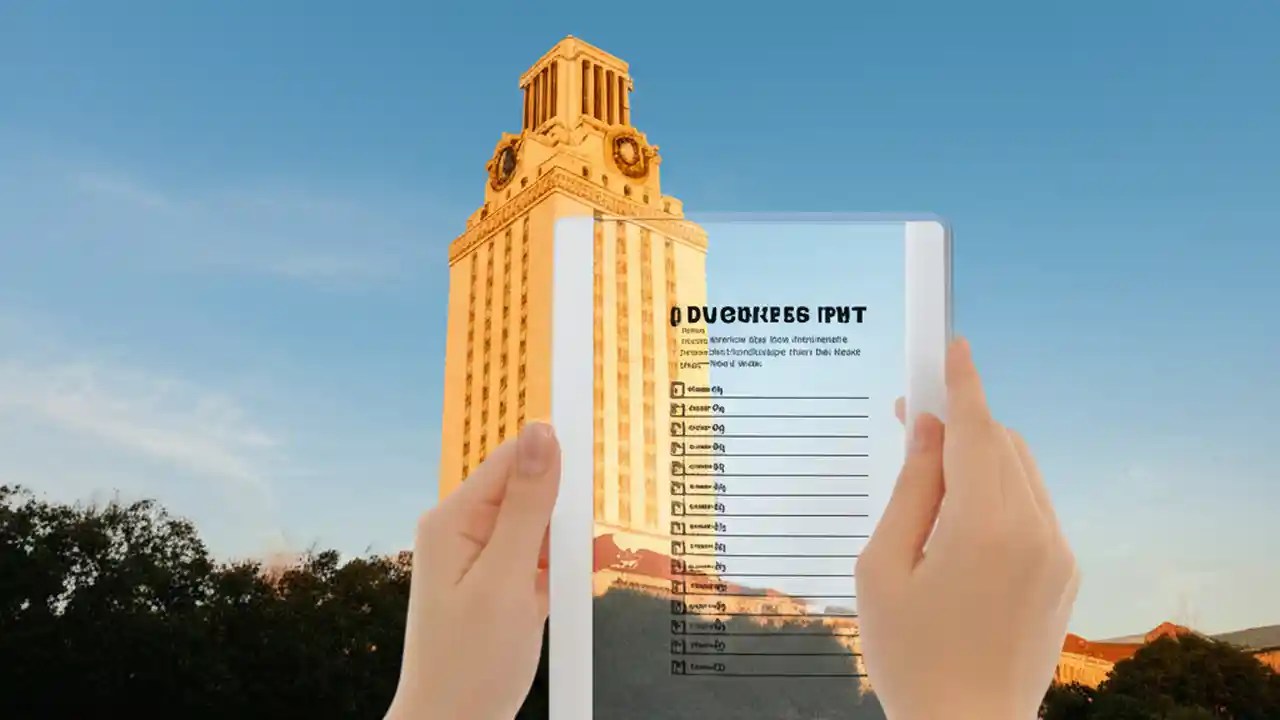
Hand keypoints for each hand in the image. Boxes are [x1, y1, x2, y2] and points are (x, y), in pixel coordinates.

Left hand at [388, 422, 560, 719]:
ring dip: (564, 553)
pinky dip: (558, 576)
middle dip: (563, 521)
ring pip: (543, 527)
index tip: (591, 480)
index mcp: (453, 519)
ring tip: (555, 593)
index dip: (556, 462)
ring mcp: (481, 557)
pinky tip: (555, 602)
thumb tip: (542, 432)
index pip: (514, 459)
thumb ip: (529, 505)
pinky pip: (540, 558)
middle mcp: (463, 530)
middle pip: (532, 491)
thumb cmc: (469, 666)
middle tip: (565, 563)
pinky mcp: (499, 582)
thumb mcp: (508, 579)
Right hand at [855, 339, 1078, 719]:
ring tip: (927, 478)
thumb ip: (909, 491)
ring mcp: (1058, 555)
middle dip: (960, 424)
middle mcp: (1036, 534)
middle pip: (1002, 446)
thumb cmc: (912, 659)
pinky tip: (958, 519)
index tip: (954, 348)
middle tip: (909, 419)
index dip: (962, 384)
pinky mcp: (1064, 575)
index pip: (977, 431)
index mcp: (986, 529)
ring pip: (1020, 474)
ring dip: (978, 459)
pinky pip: (1033, 508)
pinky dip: (998, 493)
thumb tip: (924, 431)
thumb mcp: (883, 569)